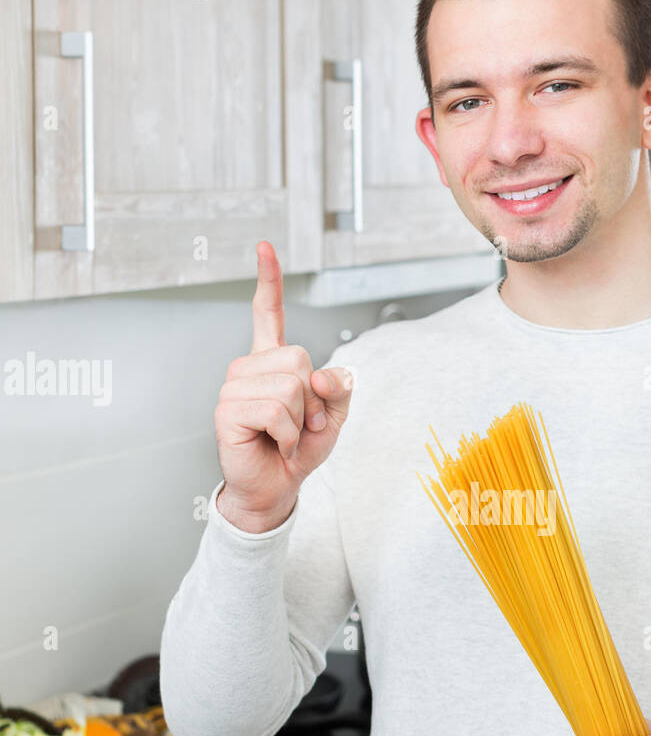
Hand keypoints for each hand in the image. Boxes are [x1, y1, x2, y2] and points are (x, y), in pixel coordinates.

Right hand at [214, 242, 353, 531]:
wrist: (277, 488)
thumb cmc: (300, 450)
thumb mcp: (333, 417)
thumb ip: (339, 389)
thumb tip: (320, 374)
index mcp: (271, 362)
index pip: (267, 314)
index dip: (268, 281)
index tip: (265, 247)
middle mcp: (248, 368)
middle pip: (299, 358)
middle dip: (313, 399)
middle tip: (300, 425)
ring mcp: (234, 387)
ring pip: (290, 386)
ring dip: (301, 421)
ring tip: (286, 436)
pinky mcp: (227, 411)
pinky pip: (277, 410)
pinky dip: (288, 435)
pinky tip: (275, 444)